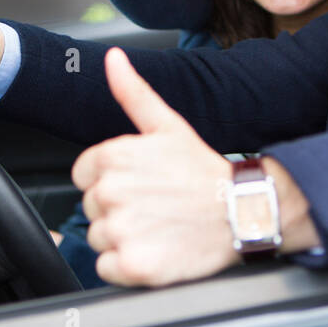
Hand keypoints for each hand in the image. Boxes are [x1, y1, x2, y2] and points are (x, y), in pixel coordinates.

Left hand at [72, 48, 237, 286]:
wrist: (244, 210)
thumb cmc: (204, 170)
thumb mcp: (168, 125)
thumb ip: (132, 92)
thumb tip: (113, 58)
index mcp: (113, 156)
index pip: (83, 175)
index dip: (111, 180)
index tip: (140, 184)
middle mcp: (112, 192)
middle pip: (91, 207)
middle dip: (119, 208)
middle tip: (155, 205)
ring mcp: (122, 230)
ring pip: (98, 238)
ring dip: (123, 237)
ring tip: (159, 227)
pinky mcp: (133, 265)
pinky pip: (107, 268)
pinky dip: (127, 265)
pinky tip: (156, 249)